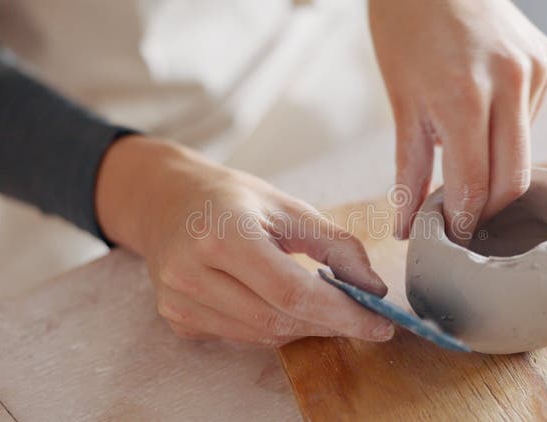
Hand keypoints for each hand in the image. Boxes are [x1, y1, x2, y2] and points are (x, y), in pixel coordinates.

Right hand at [96, 135, 393, 345]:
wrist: (167, 200)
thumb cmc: (232, 198)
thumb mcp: (289, 207)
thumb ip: (336, 246)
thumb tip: (373, 290)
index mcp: (224, 233)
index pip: (292, 292)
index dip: (341, 314)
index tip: (379, 325)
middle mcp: (192, 271)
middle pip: (277, 319)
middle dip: (328, 324)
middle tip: (361, 318)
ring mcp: (179, 299)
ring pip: (260, 335)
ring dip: (301, 327)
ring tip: (319, 304)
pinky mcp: (175, 318)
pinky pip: (239, 337)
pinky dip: (270, 326)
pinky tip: (277, 302)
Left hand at [369, 0, 546, 243]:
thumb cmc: (405, 34)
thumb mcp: (401, 104)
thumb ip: (409, 171)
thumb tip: (405, 229)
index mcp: (464, 96)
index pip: (476, 185)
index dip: (462, 220)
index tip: (451, 237)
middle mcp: (510, 82)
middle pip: (513, 179)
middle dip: (487, 209)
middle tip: (463, 219)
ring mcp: (535, 68)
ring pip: (523, 150)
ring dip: (495, 164)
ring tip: (463, 146)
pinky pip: (532, 117)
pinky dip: (508, 129)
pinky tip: (485, 107)